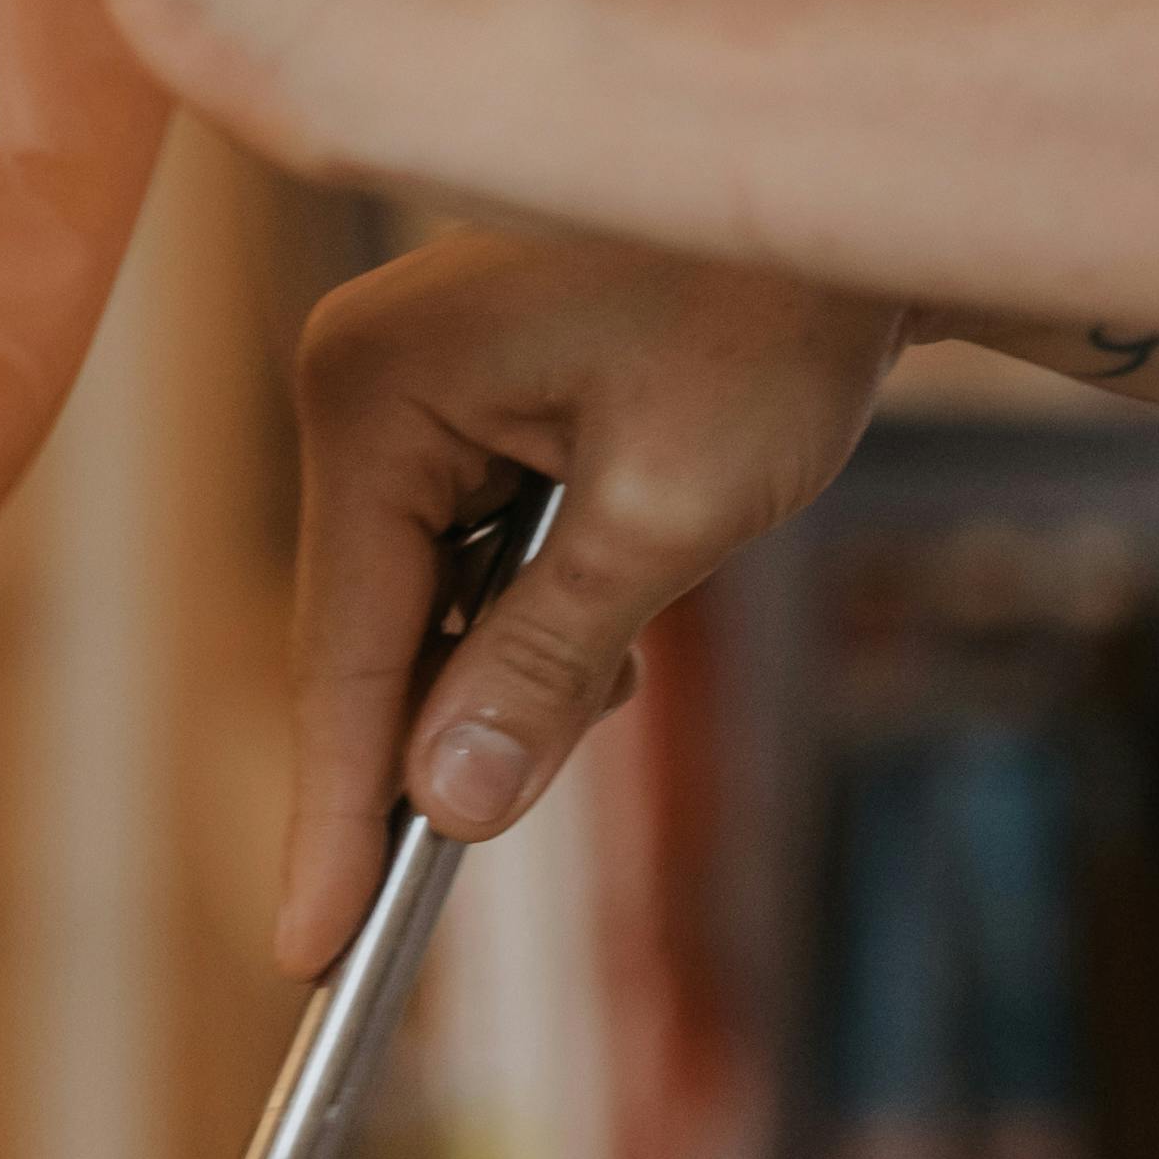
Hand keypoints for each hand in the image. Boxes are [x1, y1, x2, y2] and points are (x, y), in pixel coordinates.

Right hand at [278, 225, 901, 964]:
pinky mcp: (460, 391)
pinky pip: (463, 548)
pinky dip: (529, 609)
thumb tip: (443, 805)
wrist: (850, 202)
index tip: (308, 956)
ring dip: (510, 664)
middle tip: (442, 892)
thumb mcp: (665, 517)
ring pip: (423, 598)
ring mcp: (404, 378)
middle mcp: (358, 373)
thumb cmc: (770, 323)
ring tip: (629, 645)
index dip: (331, 812)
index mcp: (372, 386)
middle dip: (440, 734)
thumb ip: (544, 664)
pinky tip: (617, 608)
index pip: (341, 645)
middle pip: (370, 628)